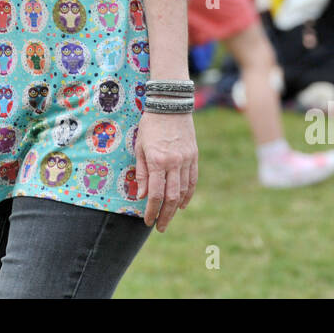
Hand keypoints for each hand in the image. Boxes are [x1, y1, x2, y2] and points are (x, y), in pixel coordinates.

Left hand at [135, 103, 198, 231]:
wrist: (170, 105)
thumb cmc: (150, 125)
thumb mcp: (140, 147)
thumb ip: (141, 172)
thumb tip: (142, 195)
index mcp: (157, 160)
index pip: (156, 194)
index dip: (152, 210)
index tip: (148, 220)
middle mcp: (174, 163)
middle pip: (172, 197)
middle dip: (165, 215)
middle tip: (160, 227)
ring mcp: (186, 160)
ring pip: (183, 191)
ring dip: (176, 208)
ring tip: (169, 217)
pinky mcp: (194, 156)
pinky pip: (192, 180)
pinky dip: (188, 194)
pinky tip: (182, 203)